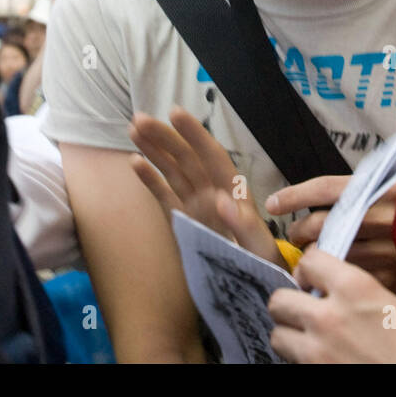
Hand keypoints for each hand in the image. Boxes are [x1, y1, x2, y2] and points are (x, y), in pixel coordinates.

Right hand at [128, 107, 282, 266]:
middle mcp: (212, 190)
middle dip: (165, 137)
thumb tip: (221, 200)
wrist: (255, 283)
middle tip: (139, 118)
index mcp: (232, 190)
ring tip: (133, 129)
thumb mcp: (258, 247)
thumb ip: (242, 224)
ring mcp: (196, 204)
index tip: (175, 113)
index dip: (194, 134)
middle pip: (186, 157)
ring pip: (172, 170)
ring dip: (154, 149)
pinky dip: (150, 178)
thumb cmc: (262, 262)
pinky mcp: (183, 219)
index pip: (211, 155)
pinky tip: (135, 161)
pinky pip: (164, 194)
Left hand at [266, 177, 395, 295]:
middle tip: (296, 236)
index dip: (295, 195)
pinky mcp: (386, 284)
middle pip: (319, 224)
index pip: (326, 189)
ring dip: (309, 260)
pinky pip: (341, 283)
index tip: (274, 203)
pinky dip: (328, 282)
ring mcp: (384, 255)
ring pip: (324, 256)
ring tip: (308, 261)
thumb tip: (318, 199)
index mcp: (386, 193)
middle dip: (299, 231)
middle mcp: (383, 222)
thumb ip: (363, 196)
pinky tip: (326, 284)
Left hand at [267, 247, 395, 362]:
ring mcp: (319, 351)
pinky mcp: (315, 374)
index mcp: (355, 288)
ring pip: (277, 336)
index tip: (311, 280)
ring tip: (310, 341)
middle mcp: (330, 316)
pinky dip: (300, 362)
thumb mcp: (395, 305)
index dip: (308, 271)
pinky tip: (320, 361)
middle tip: (304, 312)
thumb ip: (359, 293)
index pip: (309, 261)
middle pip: (280, 300)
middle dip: (290, 305)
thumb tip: (336, 291)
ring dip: (291, 336)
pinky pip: (290, 364)